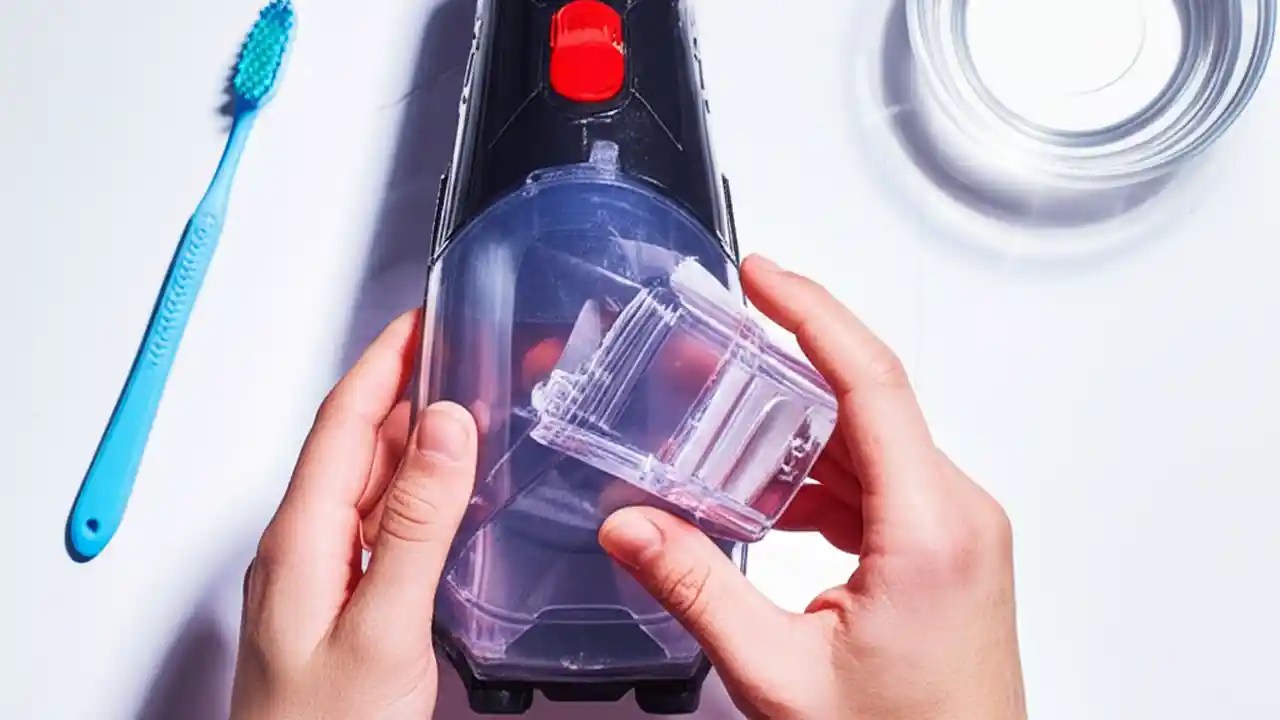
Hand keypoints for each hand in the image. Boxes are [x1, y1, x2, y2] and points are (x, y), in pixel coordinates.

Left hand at [230, 311, 478, 719]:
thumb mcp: (384, 624)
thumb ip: (416, 525)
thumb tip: (443, 429)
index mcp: (302, 537)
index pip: (342, 421)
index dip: (383, 361)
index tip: (423, 319)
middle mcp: (304, 546)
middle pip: (353, 442)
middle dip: (405, 387)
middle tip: (460, 351)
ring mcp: (321, 574)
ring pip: (367, 481)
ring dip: (412, 436)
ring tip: (464, 402)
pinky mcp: (342, 600)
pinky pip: (378, 521)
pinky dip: (415, 488)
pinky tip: (444, 489)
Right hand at [599, 256, 1026, 719]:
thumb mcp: (782, 673)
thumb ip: (697, 590)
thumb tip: (631, 528)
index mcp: (932, 529)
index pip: (871, 382)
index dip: (810, 314)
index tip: (761, 276)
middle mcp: (956, 516)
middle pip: (863, 405)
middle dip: (779, 373)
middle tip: (706, 350)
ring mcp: (956, 533)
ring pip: (866, 447)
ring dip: (792, 435)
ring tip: (715, 428)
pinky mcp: (943, 553)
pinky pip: (875, 487)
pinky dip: (816, 482)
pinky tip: (763, 498)